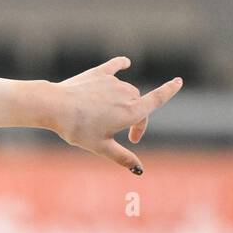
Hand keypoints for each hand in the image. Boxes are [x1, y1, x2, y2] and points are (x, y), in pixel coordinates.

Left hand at [47, 57, 182, 174]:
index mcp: (132, 112)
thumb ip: (122, 157)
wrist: (55, 106)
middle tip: (128, 137)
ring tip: (109, 118)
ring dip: (124, 101)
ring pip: (125, 91)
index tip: (178, 80)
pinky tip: (125, 62)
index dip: (169, 90)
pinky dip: (120, 65)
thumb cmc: (78, 129)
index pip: (157, 99)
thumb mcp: (101, 147)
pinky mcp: (98, 73)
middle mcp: (126, 93)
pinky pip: (114, 66)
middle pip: (138, 104)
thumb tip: (139, 170)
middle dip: (136, 119)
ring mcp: (112, 81)